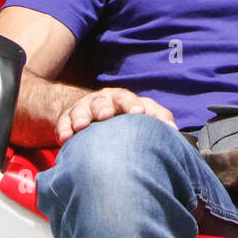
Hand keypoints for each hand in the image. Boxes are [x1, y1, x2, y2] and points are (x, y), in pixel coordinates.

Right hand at [56, 88, 176, 144]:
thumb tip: (174, 131)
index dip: (133, 105)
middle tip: (106, 116)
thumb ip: (157, 118)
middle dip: (104, 108)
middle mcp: (103, 100)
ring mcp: (84, 108)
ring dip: (82, 117)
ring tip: (82, 126)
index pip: (129, 98)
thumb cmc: (123, 115)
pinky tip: (65, 138)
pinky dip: (64, 129)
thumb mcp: (140, 113)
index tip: (139, 113)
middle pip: (103, 101)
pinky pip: (64, 122)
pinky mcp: (68, 118)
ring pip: (81, 109)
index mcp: (122, 99)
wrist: (91, 110)